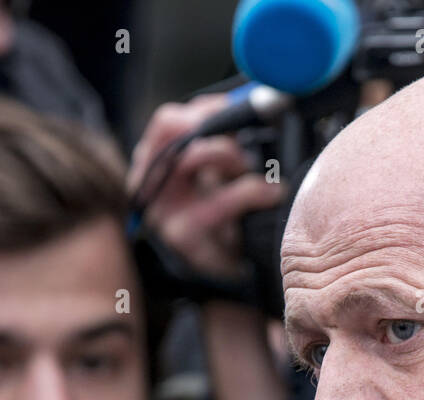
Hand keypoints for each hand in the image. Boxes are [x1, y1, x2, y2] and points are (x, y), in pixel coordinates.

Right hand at [129, 95, 284, 280]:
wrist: (230, 273)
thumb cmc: (227, 217)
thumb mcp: (220, 174)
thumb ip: (228, 141)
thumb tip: (258, 102)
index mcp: (156, 163)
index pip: (167, 122)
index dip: (205, 110)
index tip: (239, 110)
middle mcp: (151, 184)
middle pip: (176, 132)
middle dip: (219, 130)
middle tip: (248, 143)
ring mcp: (162, 211)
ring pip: (192, 158)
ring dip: (233, 156)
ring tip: (259, 171)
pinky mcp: (184, 235)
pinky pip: (219, 201)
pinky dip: (252, 192)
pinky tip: (273, 194)